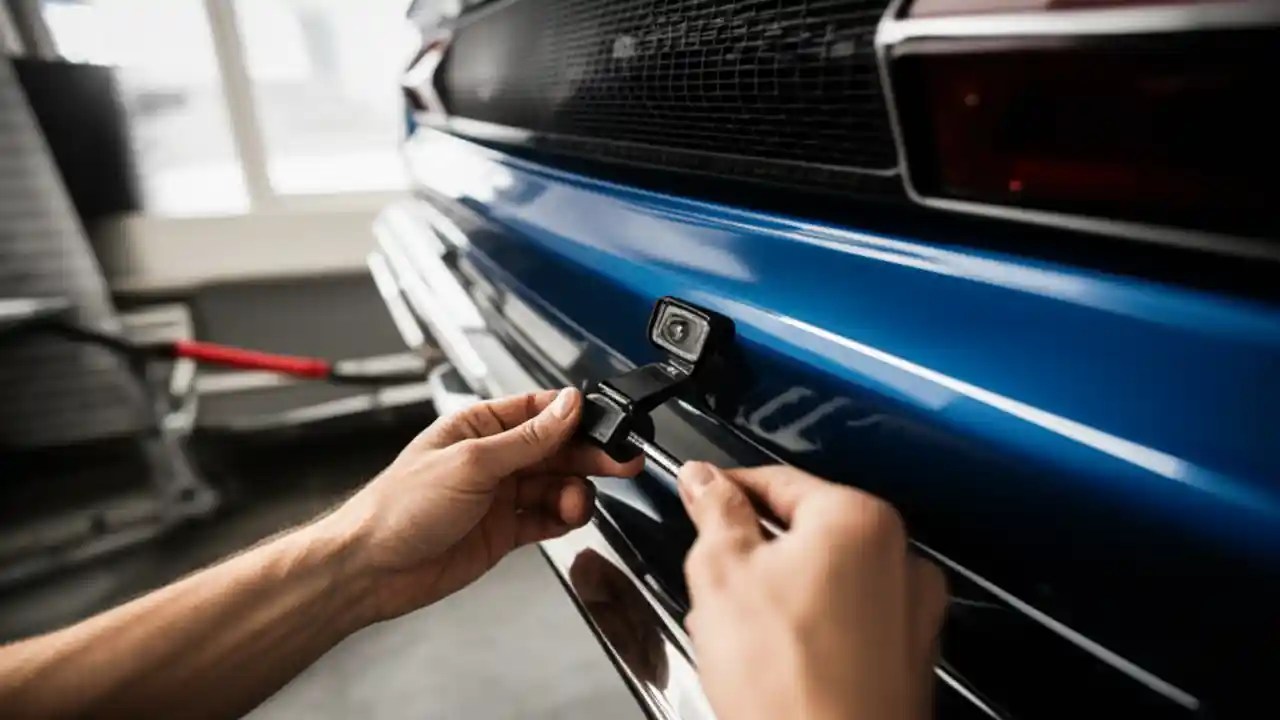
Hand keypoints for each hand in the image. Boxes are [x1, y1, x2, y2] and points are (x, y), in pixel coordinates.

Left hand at [322, 387, 642, 621]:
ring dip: (576, 493)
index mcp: (478, 426)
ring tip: (578, 505)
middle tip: (621, 463)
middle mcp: (492, 458)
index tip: (607, 425)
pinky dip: (563, 519)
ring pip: (556, 486)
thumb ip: (527, 439)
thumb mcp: (471, 462)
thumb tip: (568, 407)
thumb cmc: (399, 507)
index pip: (539, 412)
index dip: (576, 417)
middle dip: (589, 456)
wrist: (371, 569)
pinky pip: (546, 519)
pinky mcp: (503, 531)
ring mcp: (499, 496)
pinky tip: (570, 519)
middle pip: (556, 450)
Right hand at [676, 463, 946, 719]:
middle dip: (756, 552)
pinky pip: (849, 625)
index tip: (700, 496)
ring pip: (828, 581)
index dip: (727, 489)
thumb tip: (705, 481)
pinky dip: (813, 632)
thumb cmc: (790, 684)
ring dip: (784, 594)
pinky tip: (780, 663)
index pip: (779, 480)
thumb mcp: (723, 575)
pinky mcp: (907, 661)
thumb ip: (715, 514)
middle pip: (808, 532)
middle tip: (714, 582)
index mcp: (860, 520)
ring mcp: (911, 614)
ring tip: (743, 635)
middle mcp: (901, 559)